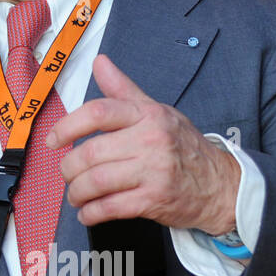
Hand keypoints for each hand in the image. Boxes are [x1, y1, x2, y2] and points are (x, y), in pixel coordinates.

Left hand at [45, 54, 240, 236]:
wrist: (220, 184)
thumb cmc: (182, 146)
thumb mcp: (156, 111)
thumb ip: (123, 90)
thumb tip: (100, 62)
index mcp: (147, 115)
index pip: (98, 113)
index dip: (68, 126)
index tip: (54, 139)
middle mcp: (150, 140)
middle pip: (91, 152)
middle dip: (69, 167)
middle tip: (67, 174)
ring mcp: (153, 171)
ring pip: (96, 181)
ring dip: (77, 192)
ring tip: (76, 195)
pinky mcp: (154, 200)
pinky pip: (110, 207)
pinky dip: (91, 212)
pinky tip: (88, 212)